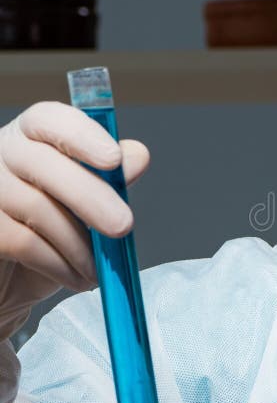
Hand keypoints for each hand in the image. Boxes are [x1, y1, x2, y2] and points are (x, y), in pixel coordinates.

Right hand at [0, 101, 149, 340]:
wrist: (11, 282)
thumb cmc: (53, 233)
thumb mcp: (87, 205)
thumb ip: (111, 178)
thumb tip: (138, 155)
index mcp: (33, 136)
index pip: (50, 119)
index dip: (83, 136)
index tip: (113, 159)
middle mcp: (2, 152)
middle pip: (44, 164)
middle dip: (90, 196)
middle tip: (124, 226)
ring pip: (36, 208)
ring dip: (79, 244)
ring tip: (100, 268)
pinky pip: (21, 241)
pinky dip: (58, 263)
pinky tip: (78, 277)